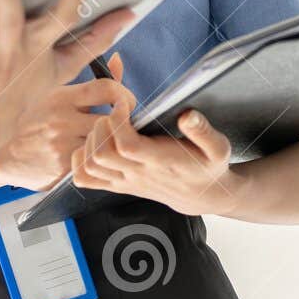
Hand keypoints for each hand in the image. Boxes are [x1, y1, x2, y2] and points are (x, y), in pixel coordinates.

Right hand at [0, 54, 132, 190]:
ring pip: (104, 144)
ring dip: (111, 143)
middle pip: (112, 120)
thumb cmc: (29, 120)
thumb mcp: (54, 93)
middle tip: (125, 125)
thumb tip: (118, 61)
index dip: (125, 95)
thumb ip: (90, 84)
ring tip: (109, 141)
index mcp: (60, 97)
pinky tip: (89, 157)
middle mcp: (61, 121)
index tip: (127, 101)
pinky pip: (90, 164)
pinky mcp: (60, 170)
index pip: (106, 89)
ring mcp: (61, 147)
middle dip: (123, 123)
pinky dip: (95, 160)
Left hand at [71, 104, 239, 217]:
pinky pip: (85, 178)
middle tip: (114, 112)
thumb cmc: (208, 166)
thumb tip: (188, 116)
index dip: (118, 120)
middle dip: (101, 124)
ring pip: (90, 165)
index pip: (126, 145)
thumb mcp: (217, 147)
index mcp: (160, 161)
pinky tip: (94, 143)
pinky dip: (80, 159)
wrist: (202, 195)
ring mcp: (125, 181)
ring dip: (90, 139)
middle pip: (102, 154)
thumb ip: (203, 132)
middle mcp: (138, 174)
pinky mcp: (117, 185)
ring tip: (106, 125)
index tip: (125, 103)